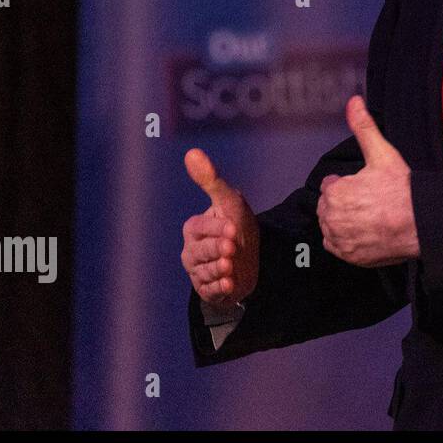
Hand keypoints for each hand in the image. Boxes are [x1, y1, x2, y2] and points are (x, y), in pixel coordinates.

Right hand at [181, 148, 260, 306]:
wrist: (250, 257)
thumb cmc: (237, 225)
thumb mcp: (229, 201)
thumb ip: (211, 180)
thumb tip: (192, 152)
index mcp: (194, 228)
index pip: (201, 228)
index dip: (217, 228)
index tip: (234, 228)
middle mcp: (192, 250)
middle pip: (201, 252)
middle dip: (217, 250)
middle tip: (232, 248)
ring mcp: (198, 271)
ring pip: (204, 272)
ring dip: (218, 270)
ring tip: (230, 267)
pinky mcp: (207, 288)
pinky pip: (210, 290)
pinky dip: (220, 288)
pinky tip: (230, 284)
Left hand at [317, 95, 418, 267]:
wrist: (420, 223)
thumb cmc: (401, 190)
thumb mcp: (382, 153)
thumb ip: (364, 126)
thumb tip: (354, 101)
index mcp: (335, 192)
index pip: (331, 187)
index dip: (348, 184)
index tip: (365, 187)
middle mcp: (332, 218)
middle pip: (330, 207)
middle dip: (345, 203)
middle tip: (369, 201)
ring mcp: (340, 239)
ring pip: (332, 226)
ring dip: (343, 221)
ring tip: (368, 216)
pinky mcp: (349, 256)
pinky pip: (337, 247)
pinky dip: (346, 240)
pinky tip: (364, 231)